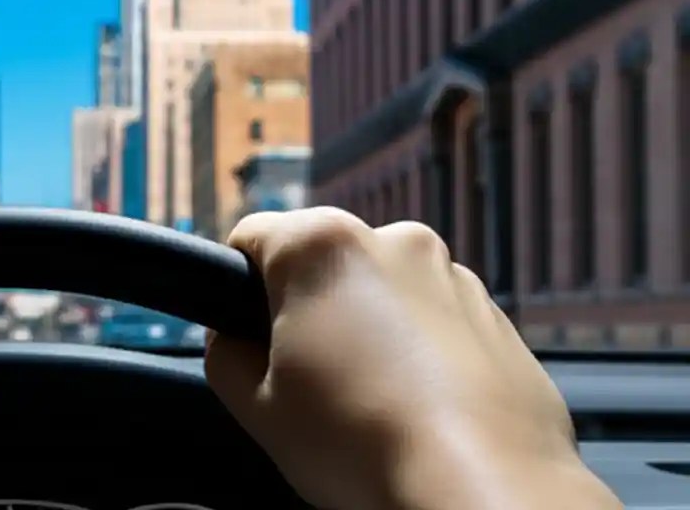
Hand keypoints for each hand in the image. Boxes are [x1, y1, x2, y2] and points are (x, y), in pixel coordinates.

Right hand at [205, 208, 620, 509]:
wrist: (483, 491)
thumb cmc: (361, 444)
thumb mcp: (255, 405)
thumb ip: (226, 354)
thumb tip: (235, 340)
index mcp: (322, 247)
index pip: (250, 239)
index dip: (237, 291)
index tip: (251, 342)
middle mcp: (393, 240)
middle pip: (324, 263)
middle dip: (311, 310)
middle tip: (310, 382)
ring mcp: (454, 275)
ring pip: (383, 292)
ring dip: (369, 329)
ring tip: (371, 403)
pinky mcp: (497, 317)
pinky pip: (437, 323)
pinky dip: (422, 353)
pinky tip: (419, 409)